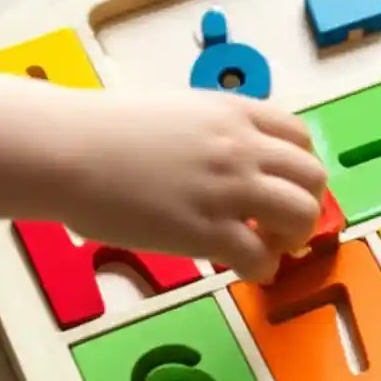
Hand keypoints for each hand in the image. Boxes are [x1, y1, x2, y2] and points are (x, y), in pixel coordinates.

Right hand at [54, 90, 327, 281]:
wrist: (68, 151)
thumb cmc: (105, 130)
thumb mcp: (176, 111)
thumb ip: (212, 131)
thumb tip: (224, 156)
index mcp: (234, 112)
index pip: (299, 137)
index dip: (296, 167)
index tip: (281, 185)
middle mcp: (242, 147)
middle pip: (312, 177)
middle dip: (305, 204)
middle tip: (280, 224)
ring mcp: (229, 189)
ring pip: (301, 215)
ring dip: (293, 236)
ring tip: (268, 248)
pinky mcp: (208, 232)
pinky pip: (262, 258)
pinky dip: (262, 269)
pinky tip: (244, 269)